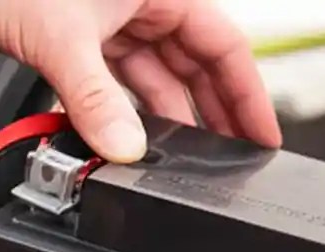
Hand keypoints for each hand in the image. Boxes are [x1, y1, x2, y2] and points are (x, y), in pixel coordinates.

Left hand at [0, 0, 281, 162]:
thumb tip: (125, 149)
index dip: (247, 97)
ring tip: (177, 161)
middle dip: (210, 116)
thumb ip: (96, 101)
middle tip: (226, 163)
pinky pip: (114, 81)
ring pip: (153, 77)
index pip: (225, 48)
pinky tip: (123, 139)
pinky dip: (120, 110)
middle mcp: (142, 3)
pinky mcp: (76, 38)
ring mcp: (110, 20)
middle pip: (194, 67)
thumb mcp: (63, 40)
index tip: (262, 138)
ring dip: (161, 118)